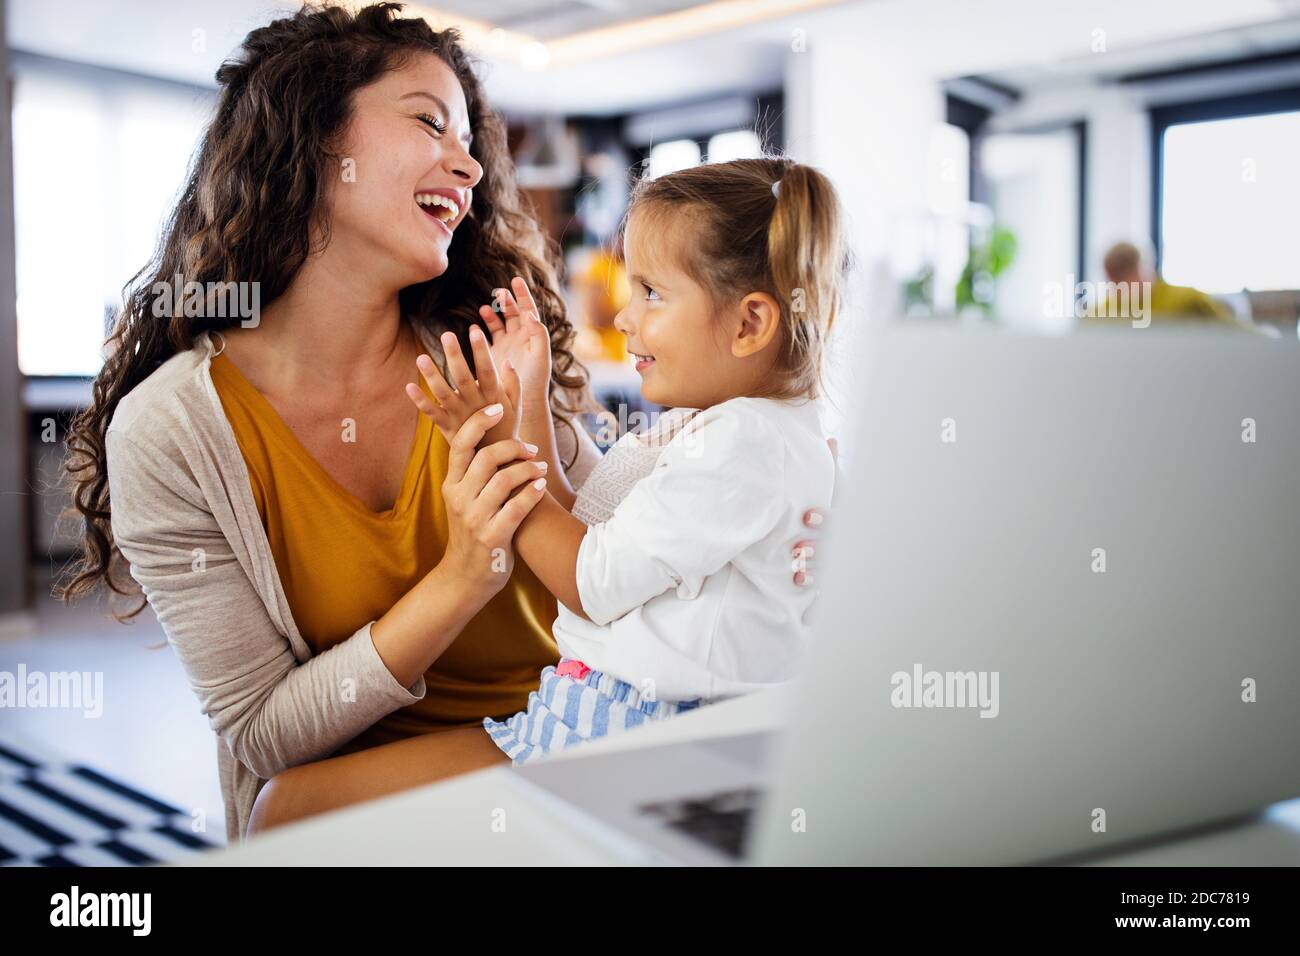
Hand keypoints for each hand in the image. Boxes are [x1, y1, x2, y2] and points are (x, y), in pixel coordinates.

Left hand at [406, 325, 522, 446]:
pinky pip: (432, 414)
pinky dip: (420, 402)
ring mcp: (460, 417)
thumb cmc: (506, 431)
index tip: (475, 331)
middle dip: (455, 356)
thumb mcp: (516, 407)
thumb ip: (514, 384)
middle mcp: (476, 405)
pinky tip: (409, 386)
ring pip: (444, 394)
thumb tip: (508, 361)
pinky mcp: (448, 429)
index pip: (488, 370)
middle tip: (446, 335)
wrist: (497, 466)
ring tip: (420, 357)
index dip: (482, 351)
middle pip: (463, 377)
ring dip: (432, 376)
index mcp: (493, 397)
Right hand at [439, 404, 548, 599]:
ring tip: (540, 468)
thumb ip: (475, 470)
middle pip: (486, 458)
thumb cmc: (472, 530)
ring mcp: (474, 519)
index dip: (479, 422)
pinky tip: (541, 486)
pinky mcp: (492, 537)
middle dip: (514, 447)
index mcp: (451, 484)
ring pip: (504, 480)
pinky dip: (532, 493)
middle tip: (531, 450)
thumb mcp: (464, 497)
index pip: (460, 443)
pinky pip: (517, 508)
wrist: (465, 576)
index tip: (498, 409)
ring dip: (528, 469)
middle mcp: (459, 498)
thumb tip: (492, 433)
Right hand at [480, 276, 551, 404]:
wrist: (523, 402)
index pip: (529, 310)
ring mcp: (506, 346)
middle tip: (499, 292)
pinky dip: (481, 329)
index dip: (523, 294)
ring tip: (485, 309)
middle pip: (514, 313)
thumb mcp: (541, 356)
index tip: (515, 280)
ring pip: (499, 324)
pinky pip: (487, 337)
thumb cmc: (535, 381)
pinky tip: (475, 326)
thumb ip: (538, 334)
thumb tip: (529, 313)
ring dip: (493, 313)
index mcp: (533, 336)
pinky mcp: (493, 355)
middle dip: (507, 301)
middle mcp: (520, 339)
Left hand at [792, 437, 837, 586]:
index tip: (807, 516)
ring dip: (812, 563)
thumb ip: (833, 467)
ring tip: (798, 561)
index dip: (822, 518)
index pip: (835, 518)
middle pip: (830, 545)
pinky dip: (811, 581)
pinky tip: (798, 580)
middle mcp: (840, 539)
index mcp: (840, 519)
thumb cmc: (839, 511)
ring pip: (826, 563)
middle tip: (800, 548)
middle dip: (816, 546)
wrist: (851, 542)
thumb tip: (831, 439)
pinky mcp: (829, 573)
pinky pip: (822, 581)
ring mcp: (836, 557)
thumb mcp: (837, 488)